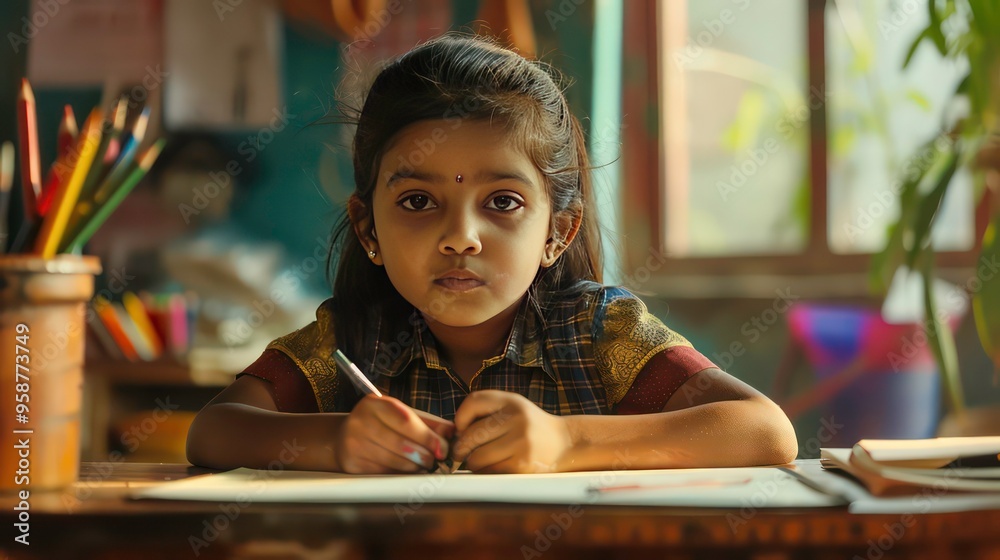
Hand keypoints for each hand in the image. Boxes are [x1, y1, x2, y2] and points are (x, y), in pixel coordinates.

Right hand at [335, 395, 454, 473]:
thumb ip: (427, 422)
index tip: (443, 448)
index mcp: (374, 404)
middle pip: (402, 444)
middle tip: (435, 460)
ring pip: (396, 462)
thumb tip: (452, 432)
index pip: (406, 420)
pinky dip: (401, 474)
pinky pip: (386, 473)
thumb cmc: (380, 424)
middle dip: (425, 455)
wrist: (344, 436)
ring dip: (416, 467)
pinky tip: (406, 469)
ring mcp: (354, 443)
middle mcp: (361, 421)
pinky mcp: (353, 464)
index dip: (428, 437)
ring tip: (422, 464)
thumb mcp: (400, 415)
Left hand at [452, 390, 572, 473]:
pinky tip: (491, 468)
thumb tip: (453, 434)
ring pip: (477, 457)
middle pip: (471, 434)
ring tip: (477, 461)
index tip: (461, 429)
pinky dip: (485, 472)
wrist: (565, 444)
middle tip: (460, 453)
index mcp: (512, 401)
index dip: (460, 418)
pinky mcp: (522, 464)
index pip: (474, 401)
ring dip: (472, 463)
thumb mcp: (513, 408)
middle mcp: (517, 418)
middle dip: (461, 447)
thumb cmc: (530, 427)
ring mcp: (521, 442)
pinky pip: (489, 471)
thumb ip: (486, 412)